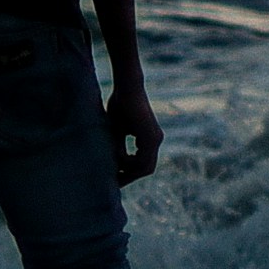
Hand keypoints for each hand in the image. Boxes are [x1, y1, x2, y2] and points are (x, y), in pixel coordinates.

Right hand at [106, 70, 162, 184]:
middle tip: (114, 181)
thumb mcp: (117, 131)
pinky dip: (127, 160)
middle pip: (146, 169)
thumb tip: (113, 165)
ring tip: (112, 163)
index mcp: (150, 139)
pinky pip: (141, 159)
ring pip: (144, 167)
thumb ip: (118, 147)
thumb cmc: (120, 104)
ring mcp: (156, 139)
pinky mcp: (151, 136)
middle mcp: (156, 140)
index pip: (143, 164)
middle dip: (130, 176)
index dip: (129, 173)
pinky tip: (116, 154)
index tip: (114, 177)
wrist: (127, 87)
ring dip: (127, 169)